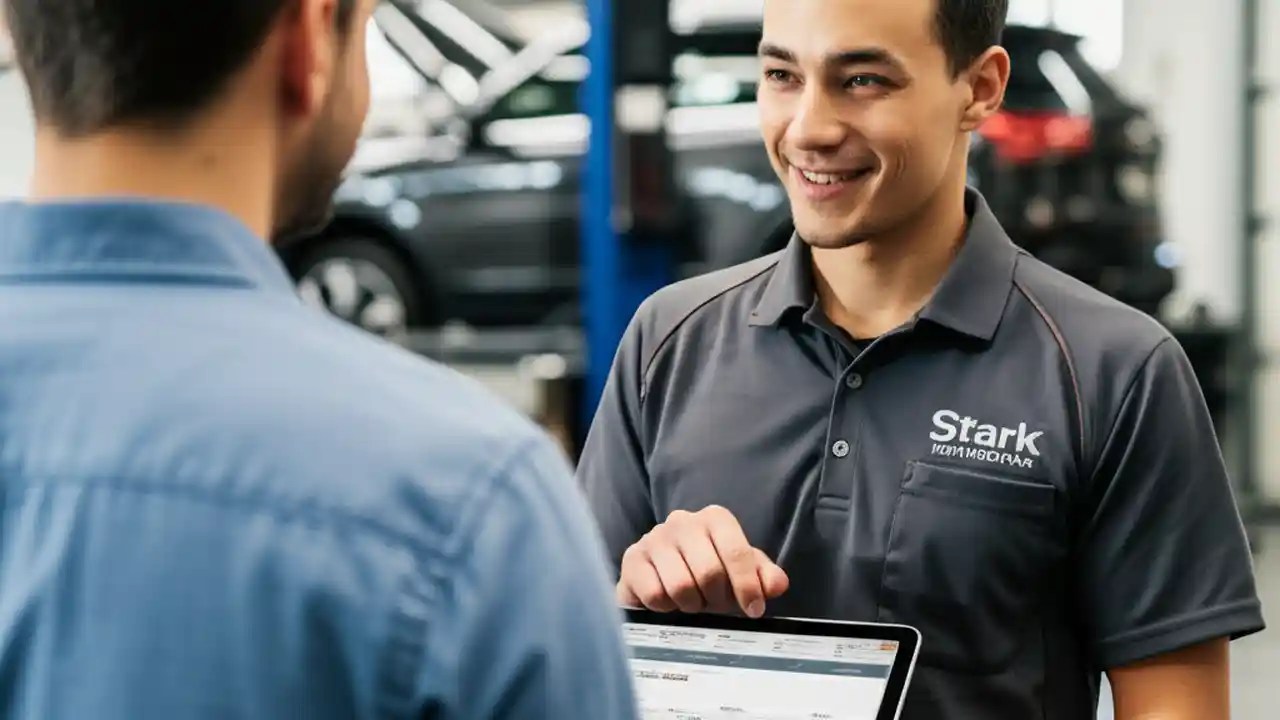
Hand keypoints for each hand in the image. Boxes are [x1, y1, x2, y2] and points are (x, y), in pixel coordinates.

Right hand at [617, 505, 788, 617]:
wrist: (661, 575)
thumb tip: (776, 585)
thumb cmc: (707, 572)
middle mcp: (683, 521)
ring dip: (690, 605)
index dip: (747, 586)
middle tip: (714, 605)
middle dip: (716, 599)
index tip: (754, 610)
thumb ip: (764, 577)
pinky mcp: (632, 559)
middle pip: (709, 573)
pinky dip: (665, 607)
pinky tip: (667, 600)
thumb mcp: (741, 573)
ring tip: (692, 602)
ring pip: (680, 586)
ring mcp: (654, 538)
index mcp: (715, 518)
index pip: (737, 552)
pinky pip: (654, 594)